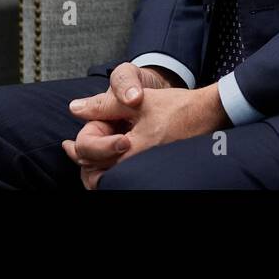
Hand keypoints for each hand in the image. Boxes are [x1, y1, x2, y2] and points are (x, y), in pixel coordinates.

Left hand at [64, 81, 230, 188]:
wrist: (208, 114)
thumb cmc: (177, 107)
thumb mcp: (137, 100)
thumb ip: (105, 104)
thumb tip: (75, 108)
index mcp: (130, 149)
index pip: (89, 153)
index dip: (81, 142)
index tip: (76, 135)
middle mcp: (136, 165)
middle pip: (94, 173)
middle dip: (82, 157)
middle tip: (70, 147)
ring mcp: (144, 169)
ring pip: (106, 179)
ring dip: (93, 166)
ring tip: (84, 153)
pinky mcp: (150, 169)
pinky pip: (121, 177)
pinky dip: (108, 169)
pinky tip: (107, 156)